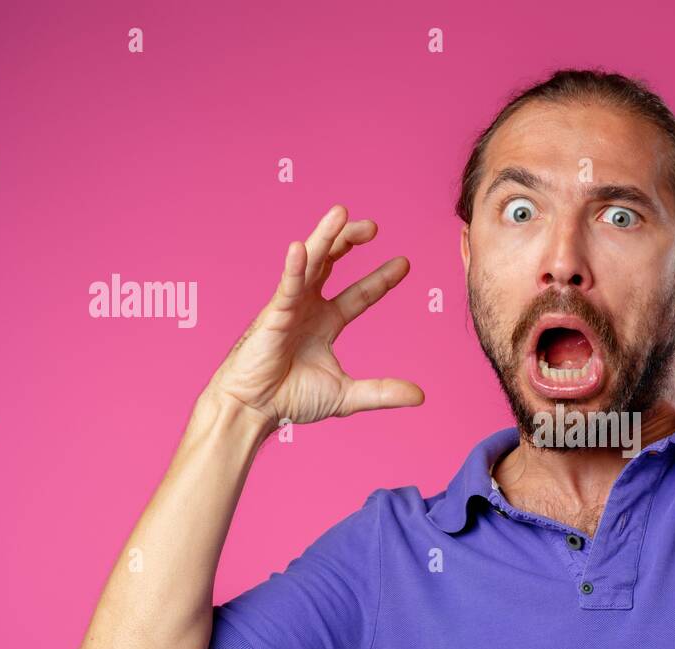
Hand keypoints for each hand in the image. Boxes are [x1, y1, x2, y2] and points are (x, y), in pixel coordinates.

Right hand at [204, 204, 423, 430]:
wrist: (254, 410)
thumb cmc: (290, 400)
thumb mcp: (347, 396)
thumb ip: (382, 392)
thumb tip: (420, 396)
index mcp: (325, 322)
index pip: (359, 295)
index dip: (381, 279)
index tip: (405, 262)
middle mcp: (308, 308)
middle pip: (332, 264)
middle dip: (350, 242)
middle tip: (373, 226)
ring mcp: (289, 308)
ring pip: (309, 264)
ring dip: (324, 237)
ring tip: (340, 213)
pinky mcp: (272, 316)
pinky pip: (285, 288)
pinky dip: (293, 269)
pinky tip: (301, 248)